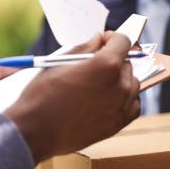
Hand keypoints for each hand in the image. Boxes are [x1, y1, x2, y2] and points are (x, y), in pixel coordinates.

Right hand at [5, 33, 140, 162]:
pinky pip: (132, 104)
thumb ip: (84, 48)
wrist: (37, 130)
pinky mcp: (119, 123)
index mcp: (105, 65)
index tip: (103, 42)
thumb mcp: (59, 63)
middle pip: (126, 63)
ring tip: (97, 84)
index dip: (112, 38)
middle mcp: (119, 85)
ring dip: (119, 79)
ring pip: (132, 83)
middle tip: (93, 65)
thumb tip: (98, 40)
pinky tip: (106, 98)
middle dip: (113, 59)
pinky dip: (124, 98)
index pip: (123, 41)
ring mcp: (121, 106)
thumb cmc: (43, 95)